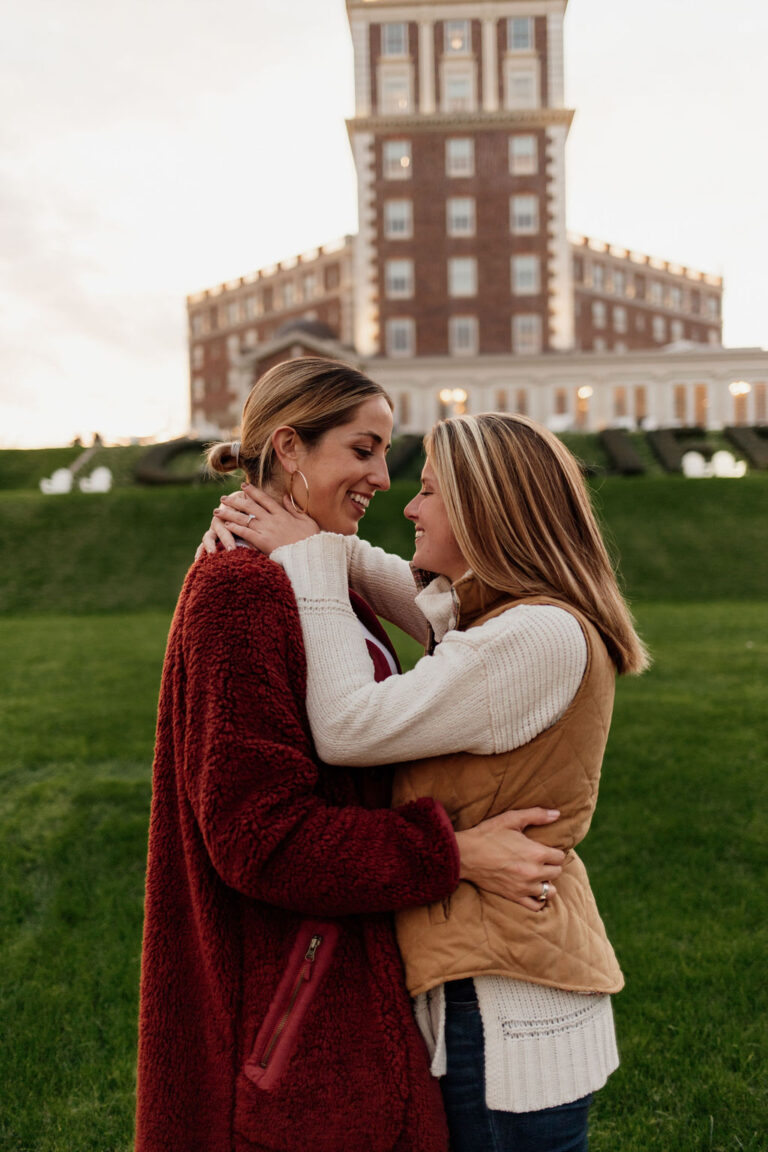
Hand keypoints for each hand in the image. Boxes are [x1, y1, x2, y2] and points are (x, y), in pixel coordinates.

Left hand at [195, 485, 319, 559]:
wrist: (310, 554)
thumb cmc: (311, 539)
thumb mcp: (306, 520)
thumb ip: (293, 508)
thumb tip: (285, 497)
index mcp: (282, 513)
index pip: (264, 499)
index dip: (252, 491)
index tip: (242, 486)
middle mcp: (272, 519)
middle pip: (250, 506)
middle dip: (235, 501)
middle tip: (223, 498)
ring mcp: (267, 530)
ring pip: (244, 518)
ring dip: (229, 514)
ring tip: (217, 511)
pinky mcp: (263, 542)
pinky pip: (246, 533)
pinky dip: (235, 528)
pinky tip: (225, 525)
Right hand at [455, 808, 564, 912]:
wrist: (465, 855)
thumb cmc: (488, 834)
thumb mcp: (511, 819)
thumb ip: (536, 815)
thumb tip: (557, 814)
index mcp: (536, 853)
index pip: (560, 857)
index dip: (554, 851)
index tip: (547, 849)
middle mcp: (533, 872)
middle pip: (557, 872)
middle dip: (551, 865)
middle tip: (541, 860)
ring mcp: (524, 887)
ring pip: (550, 891)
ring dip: (547, 882)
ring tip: (538, 875)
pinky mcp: (514, 896)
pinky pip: (536, 905)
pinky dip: (539, 899)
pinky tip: (533, 889)